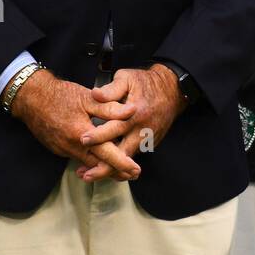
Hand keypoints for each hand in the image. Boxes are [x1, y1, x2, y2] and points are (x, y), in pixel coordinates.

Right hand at [10, 69, 140, 179]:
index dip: (122, 163)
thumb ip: (110, 108)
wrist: (31, 98)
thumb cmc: (60, 95)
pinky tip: (100, 156)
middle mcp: (72, 146)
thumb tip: (132, 112)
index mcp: (81, 134)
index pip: (106, 154)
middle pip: (98, 165)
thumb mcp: (87, 98)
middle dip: (116, 171)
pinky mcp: (58, 149)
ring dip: (103, 167)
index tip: (136, 170)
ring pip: (88, 163)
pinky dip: (90, 159)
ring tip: (120, 169)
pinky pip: (78, 158)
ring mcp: (63, 149)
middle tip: (133, 174)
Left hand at [75, 65, 185, 181]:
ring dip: (110, 169)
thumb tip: (95, 94)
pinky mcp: (150, 143)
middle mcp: (142, 130)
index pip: (114, 128)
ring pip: (127, 160)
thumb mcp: (127, 79)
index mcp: (135, 114)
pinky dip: (120, 163)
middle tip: (84, 175)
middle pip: (122, 155)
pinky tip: (105, 167)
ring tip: (89, 174)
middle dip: (103, 167)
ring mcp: (147, 138)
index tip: (82, 140)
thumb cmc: (146, 83)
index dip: (98, 136)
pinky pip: (133, 156)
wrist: (172, 89)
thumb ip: (111, 89)